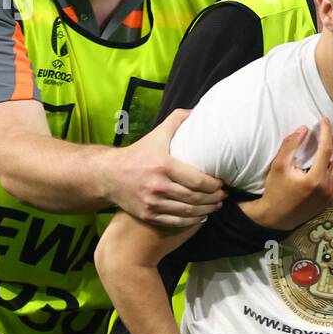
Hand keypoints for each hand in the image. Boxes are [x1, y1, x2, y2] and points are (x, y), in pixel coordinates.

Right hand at [105, 109, 225, 226]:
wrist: (109, 175)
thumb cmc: (138, 153)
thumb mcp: (157, 134)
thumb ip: (177, 120)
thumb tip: (197, 111)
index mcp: (163, 165)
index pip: (197, 180)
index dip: (213, 185)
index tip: (222, 183)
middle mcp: (157, 185)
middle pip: (195, 197)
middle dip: (213, 198)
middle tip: (223, 195)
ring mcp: (152, 202)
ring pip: (187, 211)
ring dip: (206, 210)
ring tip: (216, 205)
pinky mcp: (148, 215)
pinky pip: (175, 222)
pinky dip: (191, 221)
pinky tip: (200, 216)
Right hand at [243, 118, 332, 229]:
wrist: (277, 217)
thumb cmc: (276, 190)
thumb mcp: (278, 166)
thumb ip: (290, 145)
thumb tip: (304, 128)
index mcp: (314, 179)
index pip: (326, 149)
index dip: (326, 131)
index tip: (324, 120)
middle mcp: (328, 187)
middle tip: (332, 133)